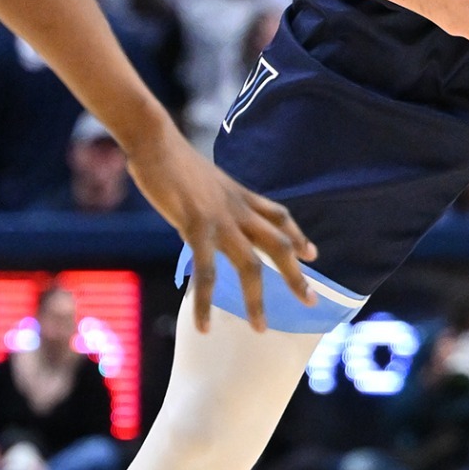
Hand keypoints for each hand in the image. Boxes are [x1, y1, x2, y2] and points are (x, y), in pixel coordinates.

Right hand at [122, 119, 317, 332]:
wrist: (155, 141)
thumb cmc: (172, 159)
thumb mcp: (204, 182)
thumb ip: (212, 202)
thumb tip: (206, 220)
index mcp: (239, 195)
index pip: (278, 215)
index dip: (297, 234)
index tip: (312, 253)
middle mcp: (237, 208)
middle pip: (277, 244)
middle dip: (295, 274)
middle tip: (311, 302)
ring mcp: (220, 218)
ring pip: (251, 265)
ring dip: (256, 300)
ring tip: (261, 329)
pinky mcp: (196, 226)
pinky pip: (206, 272)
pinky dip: (204, 303)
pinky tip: (203, 326)